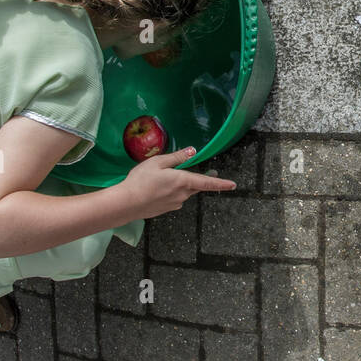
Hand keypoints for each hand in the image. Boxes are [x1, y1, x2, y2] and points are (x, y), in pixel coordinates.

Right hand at [121, 146, 235, 218]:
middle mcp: (183, 195)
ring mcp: (174, 204)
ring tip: (164, 178)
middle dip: (200, 180)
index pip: (207, 183)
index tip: (233, 185)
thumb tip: (192, 151)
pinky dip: (170, 193)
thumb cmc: (142, 179)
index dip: (221, 184)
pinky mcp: (165, 210)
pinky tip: (157, 189)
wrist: (126, 203)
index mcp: (183, 181)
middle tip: (207, 173)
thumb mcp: (158, 162)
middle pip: (195, 186)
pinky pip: (174, 198)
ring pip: (184, 192)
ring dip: (181, 185)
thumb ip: (177, 158)